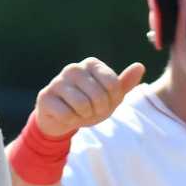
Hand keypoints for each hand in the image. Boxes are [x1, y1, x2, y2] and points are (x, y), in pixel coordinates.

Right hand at [32, 58, 146, 140]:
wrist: (61, 120)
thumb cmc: (89, 106)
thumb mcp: (110, 97)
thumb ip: (124, 84)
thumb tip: (140, 66)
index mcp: (91, 64)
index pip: (113, 85)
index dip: (112, 101)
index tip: (104, 102)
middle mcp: (74, 68)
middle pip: (98, 96)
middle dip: (98, 110)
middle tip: (90, 110)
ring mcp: (58, 81)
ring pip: (82, 105)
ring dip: (84, 116)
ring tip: (78, 112)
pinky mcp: (45, 96)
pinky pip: (66, 114)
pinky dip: (70, 121)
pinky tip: (65, 115)